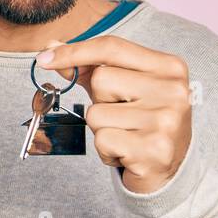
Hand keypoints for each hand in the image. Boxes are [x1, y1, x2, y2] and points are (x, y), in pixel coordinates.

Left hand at [36, 35, 192, 193]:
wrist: (172, 170)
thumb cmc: (142, 123)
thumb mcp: (122, 90)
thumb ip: (89, 69)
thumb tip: (51, 49)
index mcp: (169, 67)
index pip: (112, 47)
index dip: (75, 51)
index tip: (45, 58)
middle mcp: (173, 90)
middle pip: (101, 80)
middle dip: (100, 101)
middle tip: (123, 118)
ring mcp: (165, 120)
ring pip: (96, 114)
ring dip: (102, 130)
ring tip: (127, 137)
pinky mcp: (154, 149)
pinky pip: (102, 140)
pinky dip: (106, 150)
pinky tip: (128, 154)